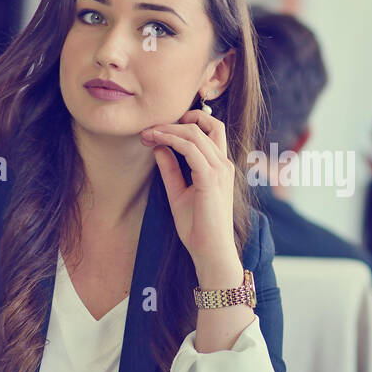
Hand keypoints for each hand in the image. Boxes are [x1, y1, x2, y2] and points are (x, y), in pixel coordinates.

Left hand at [141, 109, 239, 274]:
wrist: (210, 251)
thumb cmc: (197, 226)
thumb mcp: (178, 192)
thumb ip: (171, 169)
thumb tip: (158, 147)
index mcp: (220, 166)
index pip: (210, 130)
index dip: (186, 122)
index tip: (159, 129)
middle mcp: (223, 164)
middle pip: (207, 124)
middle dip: (177, 120)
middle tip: (150, 127)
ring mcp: (220, 171)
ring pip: (195, 133)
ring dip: (168, 129)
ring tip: (147, 133)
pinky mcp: (210, 179)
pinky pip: (190, 149)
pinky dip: (171, 140)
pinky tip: (155, 141)